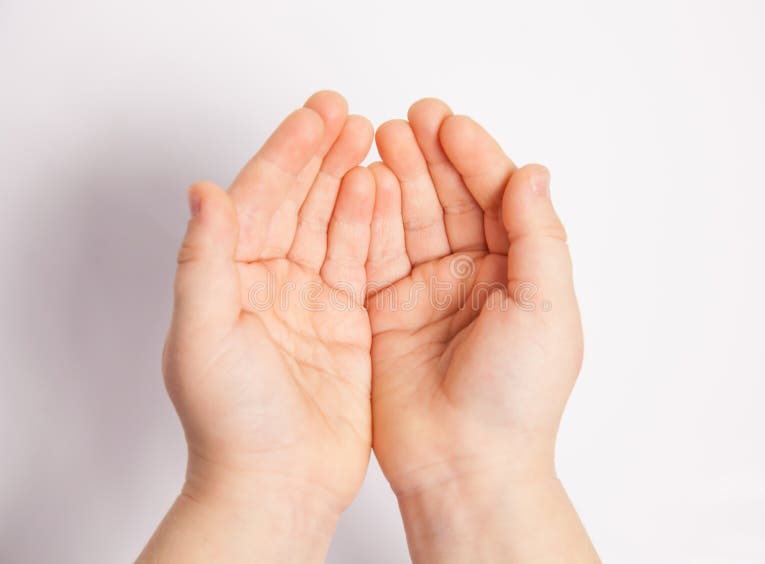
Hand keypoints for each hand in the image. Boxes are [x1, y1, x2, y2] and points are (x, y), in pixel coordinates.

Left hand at [140, 91, 374, 562]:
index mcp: (230, 279)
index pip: (259, 199)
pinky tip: (385, 195)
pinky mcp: (348, 324)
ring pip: (334, 226)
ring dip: (351, 183)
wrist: (278, 483)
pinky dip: (373, 227)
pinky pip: (363, 263)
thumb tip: (204, 191)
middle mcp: (270, 284)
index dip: (286, 153)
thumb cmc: (231, 422)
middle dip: (322, 156)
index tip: (316, 115)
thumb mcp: (203, 336)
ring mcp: (312, 302)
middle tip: (349, 115)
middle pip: (300, 203)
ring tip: (373, 143)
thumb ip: (204, 261)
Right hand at [367, 99, 597, 561]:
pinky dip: (367, 220)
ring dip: (397, 179)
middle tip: (408, 120)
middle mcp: (471, 277)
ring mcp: (425, 292)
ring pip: (409, 220)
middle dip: (430, 158)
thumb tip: (533, 172)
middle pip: (450, 201)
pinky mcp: (384, 310)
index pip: (496, 199)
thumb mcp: (544, 309)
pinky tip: (360, 186)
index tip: (449, 124)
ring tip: (380, 138)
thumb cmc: (515, 398)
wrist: (463, 464)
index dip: (475, 158)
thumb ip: (539, 237)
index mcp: (517, 273)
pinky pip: (374, 254)